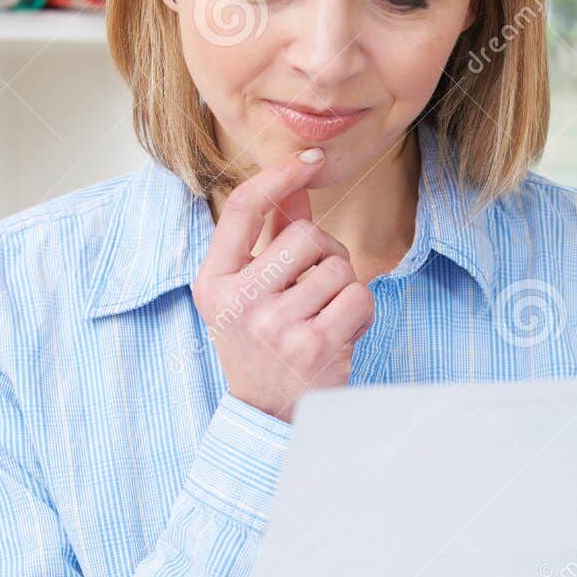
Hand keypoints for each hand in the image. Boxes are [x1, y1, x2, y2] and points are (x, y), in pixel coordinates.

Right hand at [193, 149, 374, 422]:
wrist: (268, 417)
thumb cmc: (262, 348)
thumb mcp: (250, 294)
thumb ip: (270, 239)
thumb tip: (294, 187)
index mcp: (214, 283)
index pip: (243, 209)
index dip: (278, 176)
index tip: (307, 160)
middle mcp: (239, 303)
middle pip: (305, 234)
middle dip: (326, 252)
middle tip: (320, 282)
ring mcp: (276, 326)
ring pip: (338, 267)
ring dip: (344, 287)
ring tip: (326, 315)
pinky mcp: (315, 345)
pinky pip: (359, 298)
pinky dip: (362, 312)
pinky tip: (342, 332)